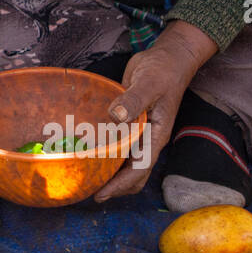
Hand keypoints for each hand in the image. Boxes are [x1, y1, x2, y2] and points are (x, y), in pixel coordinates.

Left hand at [92, 21, 217, 201]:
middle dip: (112, 185)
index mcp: (156, 136)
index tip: (100, 194)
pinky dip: (105, 151)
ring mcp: (138, 133)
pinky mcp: (128, 123)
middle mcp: (147, 139)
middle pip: (132, 173)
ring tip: (83, 177)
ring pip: (124, 161)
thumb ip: (133, 99)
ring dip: (108, 171)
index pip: (139, 169)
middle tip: (85, 189)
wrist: (167, 58)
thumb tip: (116, 115)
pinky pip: (117, 144)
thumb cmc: (163, 71)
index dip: (120, 185)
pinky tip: (87, 151)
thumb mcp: (149, 83)